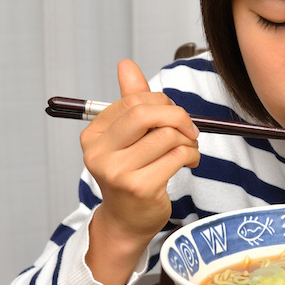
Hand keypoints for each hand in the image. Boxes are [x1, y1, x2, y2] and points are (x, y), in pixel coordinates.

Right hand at [81, 59, 199, 284]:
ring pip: (166, 135)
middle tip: (189, 128)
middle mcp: (99, 152)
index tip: (173, 115)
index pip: (133, 101)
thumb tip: (126, 64)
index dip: (162, 103)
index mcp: (94, 135)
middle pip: (146, 113)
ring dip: (189, 140)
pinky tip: (188, 162)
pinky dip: (191, 155)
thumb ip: (129, 99)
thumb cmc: (131, 173)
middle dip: (177, 115)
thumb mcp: (128, 136)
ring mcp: (117, 172)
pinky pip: (177, 156)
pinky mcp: (139, 187)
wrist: (127, 220)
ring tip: (189, 150)